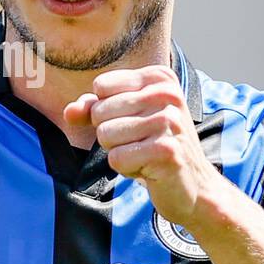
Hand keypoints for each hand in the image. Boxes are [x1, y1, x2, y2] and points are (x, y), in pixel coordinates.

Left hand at [64, 64, 219, 227]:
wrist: (193, 185)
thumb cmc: (154, 146)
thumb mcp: (124, 119)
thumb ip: (93, 109)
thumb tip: (69, 112)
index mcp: (159, 78)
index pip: (101, 86)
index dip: (106, 111)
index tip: (134, 122)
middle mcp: (167, 94)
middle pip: (100, 112)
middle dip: (111, 136)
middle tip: (140, 143)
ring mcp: (170, 121)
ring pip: (105, 135)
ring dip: (119, 153)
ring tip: (145, 155)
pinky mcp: (167, 150)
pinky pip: (116, 158)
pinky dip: (126, 169)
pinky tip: (149, 169)